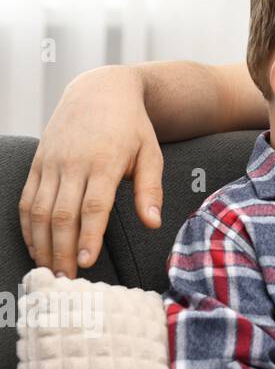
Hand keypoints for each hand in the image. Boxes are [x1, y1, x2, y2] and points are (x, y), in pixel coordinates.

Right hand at [19, 66, 164, 278]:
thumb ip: (150, 190)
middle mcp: (73, 163)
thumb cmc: (132, 127)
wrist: (100, 91)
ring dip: (41, 242)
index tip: (87, 262)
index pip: (93, 207)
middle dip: (62, 249)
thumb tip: (153, 224)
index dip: (88, 237)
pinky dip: (28, 224)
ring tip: (50, 268)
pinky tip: (35, 244)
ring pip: (39, 210)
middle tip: (66, 277)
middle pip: (62, 214)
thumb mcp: (151, 154)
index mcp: (104, 162)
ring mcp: (51, 162)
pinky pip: (27, 198)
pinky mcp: (38, 162)